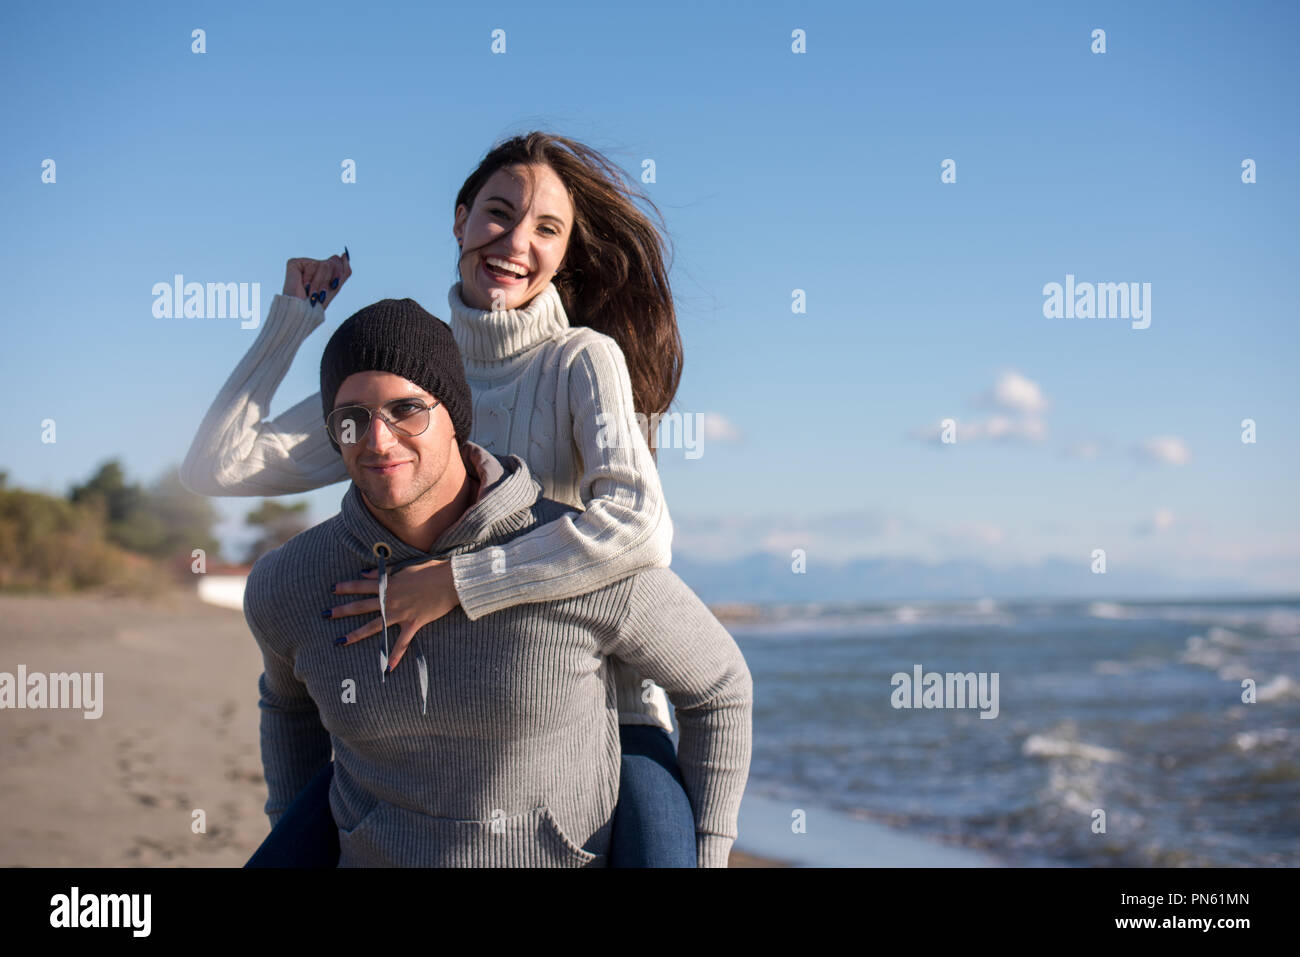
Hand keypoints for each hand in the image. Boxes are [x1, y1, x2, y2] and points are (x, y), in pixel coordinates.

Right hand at [283, 248, 350, 307]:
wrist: (301, 311)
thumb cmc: (318, 304)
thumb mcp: (335, 288)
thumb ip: (344, 271)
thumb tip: (345, 254)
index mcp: (325, 272)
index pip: (339, 264)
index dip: (338, 276)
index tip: (333, 285)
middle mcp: (315, 266)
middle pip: (333, 263)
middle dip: (329, 280)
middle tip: (322, 293)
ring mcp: (305, 264)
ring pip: (324, 264)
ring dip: (319, 283)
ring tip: (312, 293)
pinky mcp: (295, 263)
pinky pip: (311, 265)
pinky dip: (309, 279)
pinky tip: (303, 286)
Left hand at [327, 558, 459, 671]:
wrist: (450, 580)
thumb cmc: (430, 570)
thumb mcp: (405, 566)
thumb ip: (384, 571)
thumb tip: (364, 573)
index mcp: (389, 584)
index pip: (362, 585)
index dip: (346, 587)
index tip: (332, 589)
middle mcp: (390, 600)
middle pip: (361, 606)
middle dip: (342, 611)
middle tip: (326, 615)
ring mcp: (401, 613)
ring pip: (374, 626)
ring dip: (356, 634)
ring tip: (341, 641)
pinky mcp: (413, 623)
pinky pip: (402, 643)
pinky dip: (395, 656)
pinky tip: (387, 669)